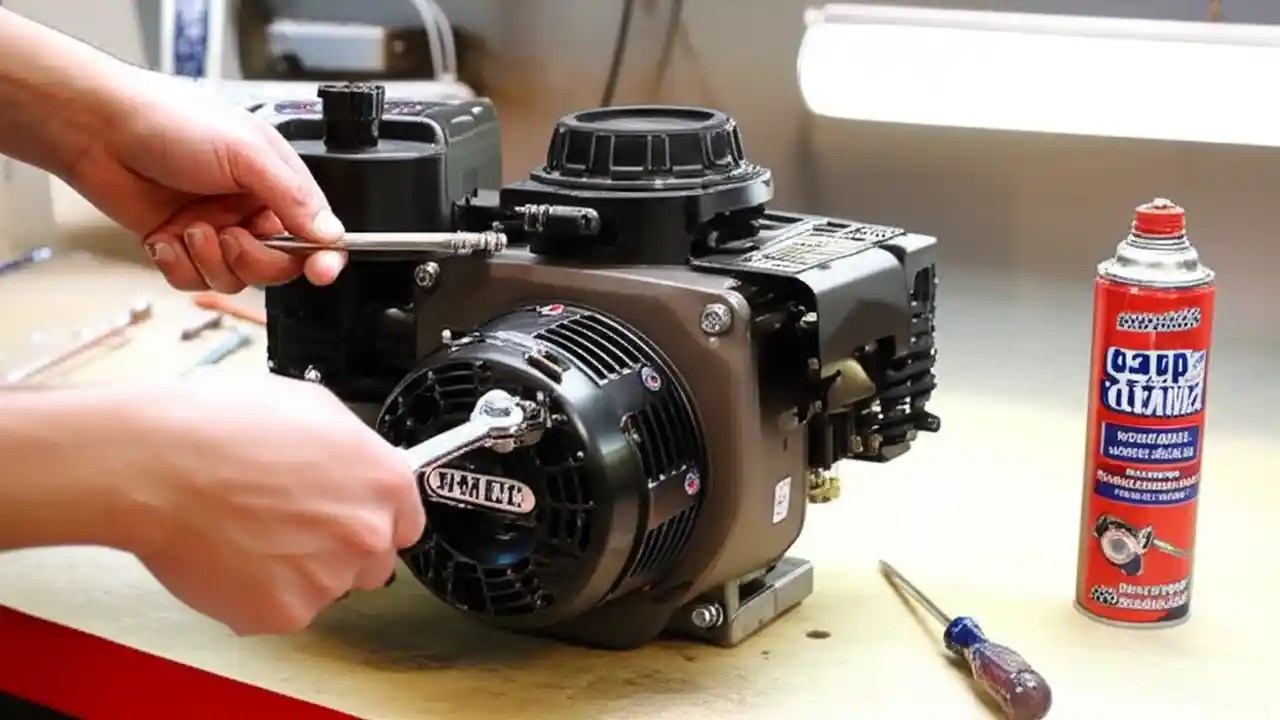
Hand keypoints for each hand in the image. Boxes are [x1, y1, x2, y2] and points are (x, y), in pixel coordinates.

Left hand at [65, 68, 346, 292]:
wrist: (96, 127)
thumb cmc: (169, 121)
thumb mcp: (245, 152)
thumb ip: (292, 196)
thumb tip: (331, 233)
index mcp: (274, 183)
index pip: (317, 231)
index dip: (324, 255)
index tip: (322, 271)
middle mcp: (247, 209)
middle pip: (279, 265)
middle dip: (255, 259)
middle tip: (230, 238)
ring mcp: (213, 230)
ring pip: (235, 278)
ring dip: (210, 260)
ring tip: (189, 228)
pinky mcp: (177, 247)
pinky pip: (193, 281)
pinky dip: (178, 265)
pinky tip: (164, 237)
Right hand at [127, 373, 424, 635]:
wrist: (156, 464)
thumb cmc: (220, 427)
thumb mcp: (311, 407)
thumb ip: (351, 448)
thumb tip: (356, 463)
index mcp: (384, 482)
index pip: (406, 523)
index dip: (371, 519)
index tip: (346, 518)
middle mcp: (366, 534)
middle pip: (372, 562)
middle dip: (338, 550)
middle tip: (287, 526)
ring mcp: (327, 579)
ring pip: (325, 589)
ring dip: (296, 572)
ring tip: (246, 531)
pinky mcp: (283, 613)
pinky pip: (281, 612)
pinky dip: (256, 595)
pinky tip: (228, 555)